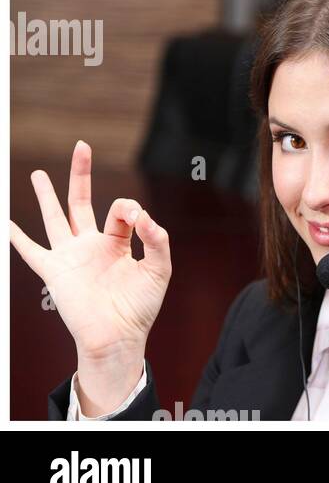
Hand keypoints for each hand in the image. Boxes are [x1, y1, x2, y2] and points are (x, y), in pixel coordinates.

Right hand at [9, 141, 171, 364]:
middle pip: (82, 201)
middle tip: (81, 145)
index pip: (121, 210)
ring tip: (36, 174)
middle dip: (81, 174)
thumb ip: (157, 238)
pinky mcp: (55, 272)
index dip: (130, 208)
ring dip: (47, 196)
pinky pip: (31, 252)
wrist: (118, 337)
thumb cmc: (140, 306)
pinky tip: (7, 223)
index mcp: (118, 241)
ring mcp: (71, 257)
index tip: (139, 218)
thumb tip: (145, 213)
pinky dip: (17, 238)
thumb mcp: (159, 267)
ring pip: (56, 218)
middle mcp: (92, 244)